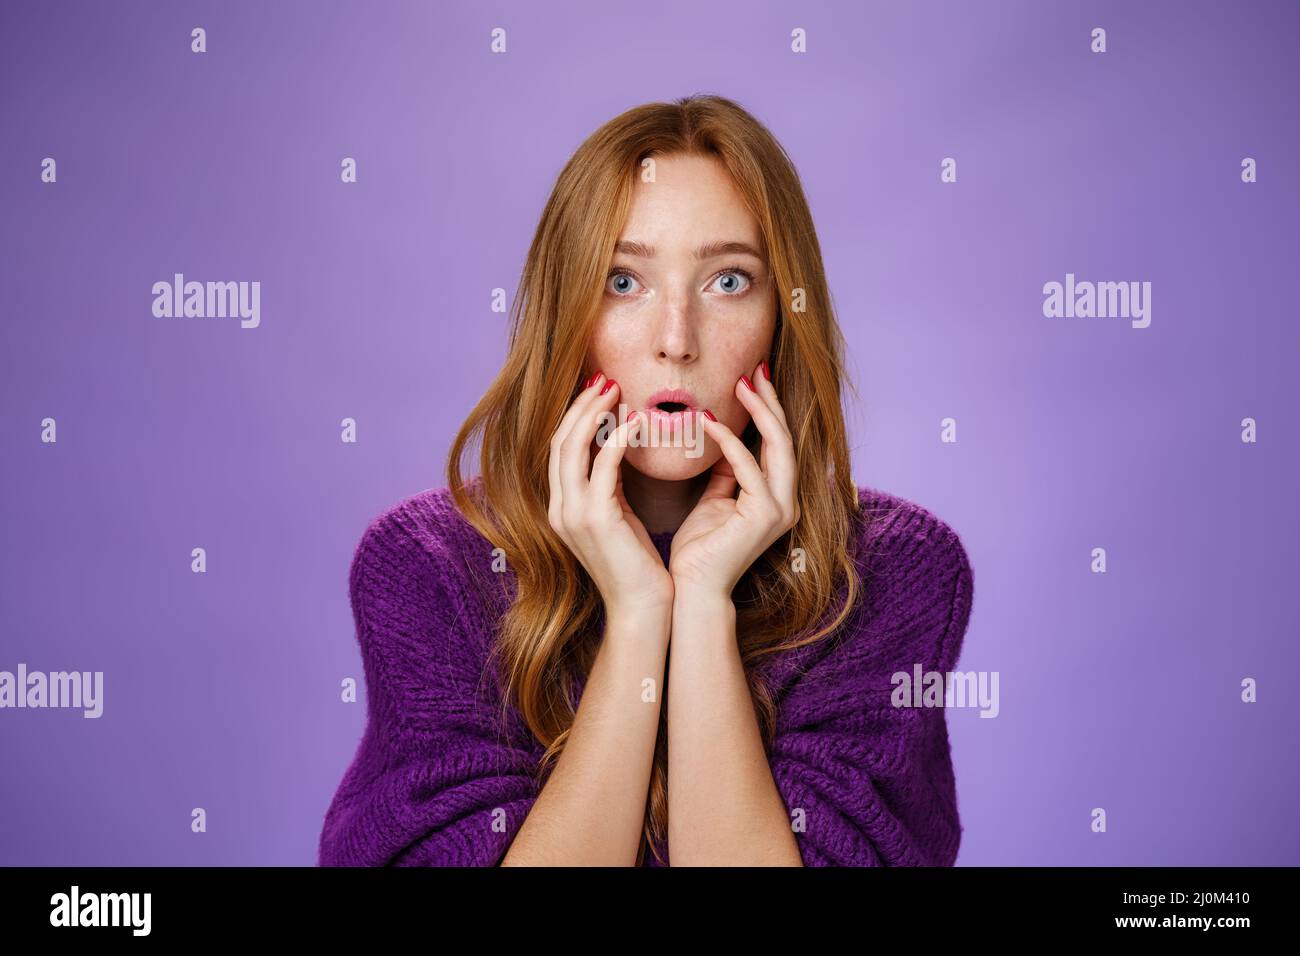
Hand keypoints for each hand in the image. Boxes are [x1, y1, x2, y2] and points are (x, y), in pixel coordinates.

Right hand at [548, 372, 674, 620]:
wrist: (642, 608)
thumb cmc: (637, 566)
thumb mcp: (618, 518)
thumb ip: (611, 488)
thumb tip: (618, 451)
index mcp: (561, 508)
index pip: (559, 449)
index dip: (575, 416)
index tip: (598, 391)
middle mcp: (558, 508)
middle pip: (559, 440)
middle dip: (581, 405)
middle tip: (606, 378)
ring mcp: (572, 513)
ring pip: (573, 446)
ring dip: (595, 412)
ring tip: (617, 389)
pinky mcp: (595, 517)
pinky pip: (603, 463)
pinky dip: (618, 436)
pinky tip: (636, 422)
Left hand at [669, 361, 800, 597]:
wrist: (692, 589)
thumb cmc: (698, 550)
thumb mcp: (713, 500)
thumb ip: (724, 472)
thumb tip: (721, 438)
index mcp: (775, 498)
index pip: (777, 444)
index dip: (767, 410)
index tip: (751, 378)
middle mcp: (786, 502)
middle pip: (786, 439)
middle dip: (770, 401)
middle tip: (754, 369)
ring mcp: (780, 508)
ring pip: (778, 447)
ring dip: (759, 411)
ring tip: (741, 383)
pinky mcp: (766, 515)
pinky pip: (747, 467)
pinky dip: (729, 441)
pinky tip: (708, 420)